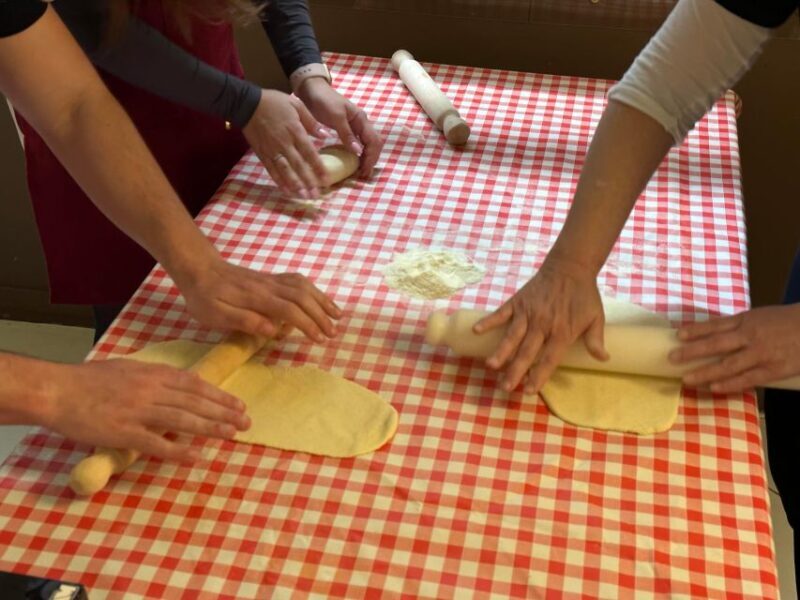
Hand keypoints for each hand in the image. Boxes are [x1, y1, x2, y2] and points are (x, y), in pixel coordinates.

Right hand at [45, 359, 249, 461]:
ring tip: (232, 435)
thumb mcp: (129, 369)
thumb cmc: (90, 379)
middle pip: (195, 402)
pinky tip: (196, 457)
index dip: (219, 396)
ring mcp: (138, 411)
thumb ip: (155, 377)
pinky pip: (156, 444)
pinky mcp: (124, 433)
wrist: (57, 390)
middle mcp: (151, 390)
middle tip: (246, 422)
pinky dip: (178, 451)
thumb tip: (180, 385)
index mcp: (153, 373)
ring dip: (211, 428)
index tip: (238, 405)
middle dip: (224, 412)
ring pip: (183, 420)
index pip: (195, 385)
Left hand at [173, 255, 340, 342]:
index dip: (307, 324)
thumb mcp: (215, 314)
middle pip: (303, 297)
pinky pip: (299, 281)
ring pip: (305, 286)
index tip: (318, 339)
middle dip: (321, 315)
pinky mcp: (271, 278)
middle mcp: (269, 286)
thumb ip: (243, 320)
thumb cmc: (204, 296)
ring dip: (323, 301)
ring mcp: (272, 280)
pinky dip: (314, 291)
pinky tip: (320, 300)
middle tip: (332, 334)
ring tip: (337, 316)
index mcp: (256, 297)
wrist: (199, 268)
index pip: (290, 310)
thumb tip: (272, 330)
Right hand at [243, 89, 328, 197]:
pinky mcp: (262, 154)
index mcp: (294, 131)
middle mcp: (284, 143)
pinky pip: (271, 170)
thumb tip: (325, 135)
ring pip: (285, 171)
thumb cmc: (274, 102)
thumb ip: (311, 121)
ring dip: (295, 185)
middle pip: (298, 165)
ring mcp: (272, 150)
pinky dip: (279, 182)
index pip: (309, 153)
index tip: (326, 180)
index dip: (318, 167)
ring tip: (304, 197)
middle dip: (308, 181)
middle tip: (316, 195)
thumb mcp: (296, 104)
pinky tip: (287, 191)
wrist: (247, 103)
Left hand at [295, 77, 382, 177]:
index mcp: (361, 119)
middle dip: (371, 160)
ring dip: (367, 159)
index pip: (374, 141)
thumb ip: (346, 133)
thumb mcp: (335, 116)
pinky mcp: (347, 131)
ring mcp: (355, 127)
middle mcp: (361, 124)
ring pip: (368, 145)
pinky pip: (358, 145)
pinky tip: (354, 163)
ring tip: (361, 172)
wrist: (311, 90)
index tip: (364, 171)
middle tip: (364, 175)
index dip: (371, 157)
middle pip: (374, 145)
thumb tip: (358, 151)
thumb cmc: (324, 100)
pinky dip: (359, 155)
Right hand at [474, 258, 607, 392]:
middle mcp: (543, 324)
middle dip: (516, 371)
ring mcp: (528, 312)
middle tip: (505, 387)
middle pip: (527, 352)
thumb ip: (596, 340)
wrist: (570, 267)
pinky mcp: (518, 301)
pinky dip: (489, 321)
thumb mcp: (596, 318)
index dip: (539, 376)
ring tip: (491, 365)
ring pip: (513, 335)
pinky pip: (501, 313)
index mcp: (562, 331)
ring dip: (501, 351)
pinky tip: (476, 331)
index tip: (529, 391)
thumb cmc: (583, 295)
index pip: (549, 359)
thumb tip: (604, 359)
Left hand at [670, 304, 799, 392]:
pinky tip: (714, 388)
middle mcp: (750, 335)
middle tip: (672, 357)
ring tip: (687, 379)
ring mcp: (761, 353)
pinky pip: (748, 379)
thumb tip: (713, 335)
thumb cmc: (786, 322)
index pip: (716, 325)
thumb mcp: (760, 317)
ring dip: (705, 372)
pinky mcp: (773, 369)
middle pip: (716, 344)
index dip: (696, 330)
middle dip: (692, 351)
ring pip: (728, 364)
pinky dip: (730, 384)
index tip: (677, 335)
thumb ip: (739, 326)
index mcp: (746, 320)